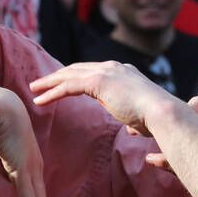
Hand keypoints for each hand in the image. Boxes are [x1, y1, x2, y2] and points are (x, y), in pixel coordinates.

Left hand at [30, 61, 175, 136]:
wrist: (163, 113)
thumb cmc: (157, 120)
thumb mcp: (143, 117)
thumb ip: (134, 120)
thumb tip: (134, 129)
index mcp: (124, 73)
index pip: (94, 71)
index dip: (76, 76)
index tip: (63, 83)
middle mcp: (114, 67)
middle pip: (78, 68)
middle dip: (58, 75)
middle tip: (41, 84)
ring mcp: (107, 72)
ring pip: (69, 74)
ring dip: (49, 82)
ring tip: (34, 90)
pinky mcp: (99, 81)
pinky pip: (69, 86)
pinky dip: (52, 93)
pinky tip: (39, 100)